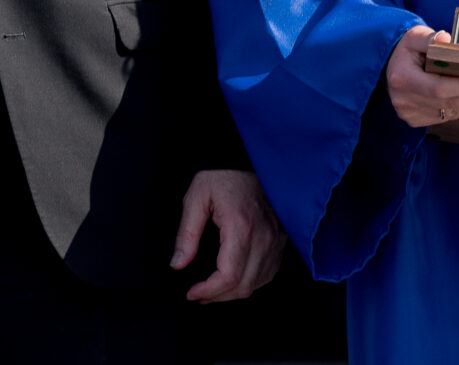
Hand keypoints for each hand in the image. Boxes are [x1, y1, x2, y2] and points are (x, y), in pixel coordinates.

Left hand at [172, 169, 284, 302]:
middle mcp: (263, 238)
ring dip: (232, 294)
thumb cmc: (223, 176)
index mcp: (240, 227)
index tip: (192, 293)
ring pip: (256, 285)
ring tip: (212, 291)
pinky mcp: (280, 242)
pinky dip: (249, 284)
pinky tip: (233, 280)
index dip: (208, 291)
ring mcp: (275, 242)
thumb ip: (186, 234)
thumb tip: (177, 264)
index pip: (228, 276)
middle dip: (217, 297)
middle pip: (243, 286)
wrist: (250, 160)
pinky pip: (267, 275)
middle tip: (197, 295)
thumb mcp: (196, 197)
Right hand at [388, 24, 458, 126]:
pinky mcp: (415, 119)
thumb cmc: (407, 48)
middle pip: (448, 104)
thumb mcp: (415, 36)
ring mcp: (409, 112)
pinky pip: (446, 118)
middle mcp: (403, 99)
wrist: (391, 64)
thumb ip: (430, 38)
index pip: (438, 87)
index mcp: (402, 77)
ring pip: (450, 113)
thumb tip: (446, 39)